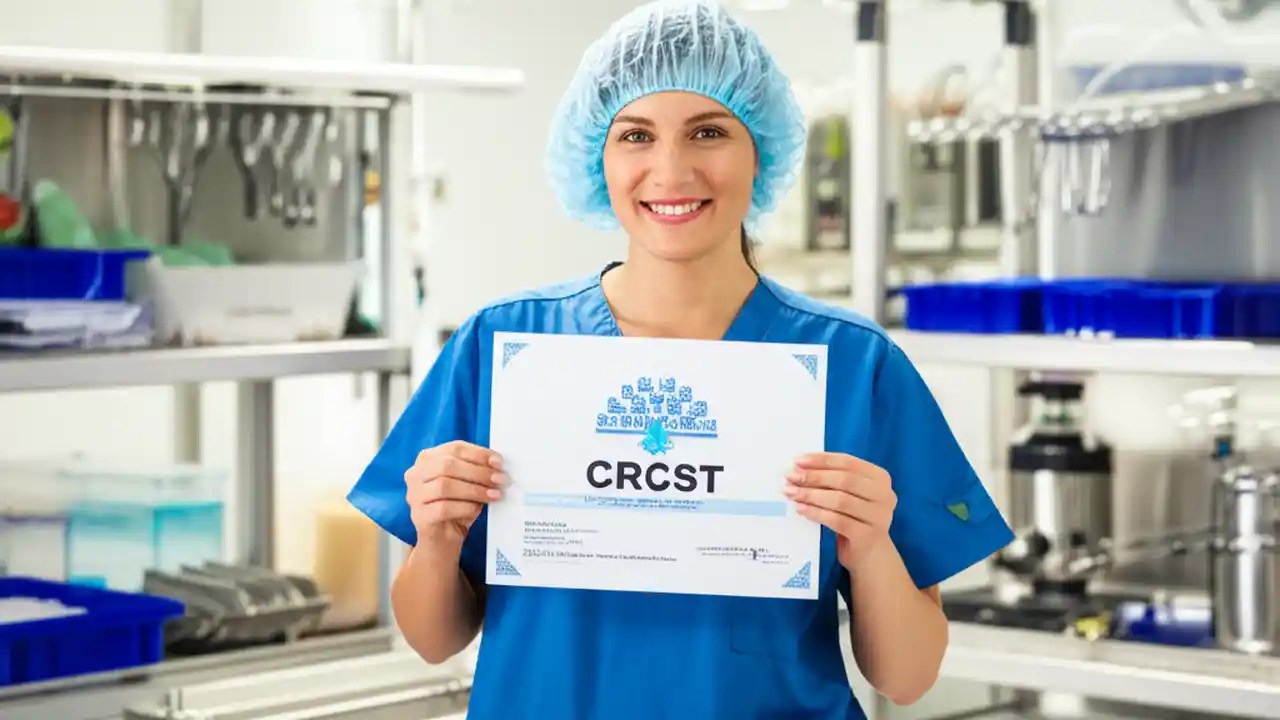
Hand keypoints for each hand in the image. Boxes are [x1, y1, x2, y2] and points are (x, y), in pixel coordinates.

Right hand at [404, 440, 505, 549]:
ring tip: (493, 495)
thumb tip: (497, 466)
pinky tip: (476, 509)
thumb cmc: (457, 508)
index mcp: (427, 459)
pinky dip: (464, 507)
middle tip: (499, 480)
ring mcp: (414, 495)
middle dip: (478, 472)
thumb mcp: (467, 484)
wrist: (443, 541)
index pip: (454, 448)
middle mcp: (415, 474)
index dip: (479, 454)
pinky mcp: (419, 516)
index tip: (498, 462)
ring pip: (444, 486)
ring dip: (474, 490)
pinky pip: (443, 508)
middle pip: (447, 465)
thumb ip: (477, 471)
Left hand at [784, 452, 896, 571]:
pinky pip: (837, 521)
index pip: (848, 462)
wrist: (871, 555)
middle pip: (844, 480)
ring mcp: (878, 516)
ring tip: (791, 492)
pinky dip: (817, 513)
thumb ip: (832, 480)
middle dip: (814, 477)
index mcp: (880, 478)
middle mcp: (884, 495)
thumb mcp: (850, 494)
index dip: (821, 460)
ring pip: (840, 500)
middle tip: (790, 477)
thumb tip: (798, 469)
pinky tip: (801, 509)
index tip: (797, 460)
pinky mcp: (867, 536)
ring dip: (811, 495)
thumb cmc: (855, 518)